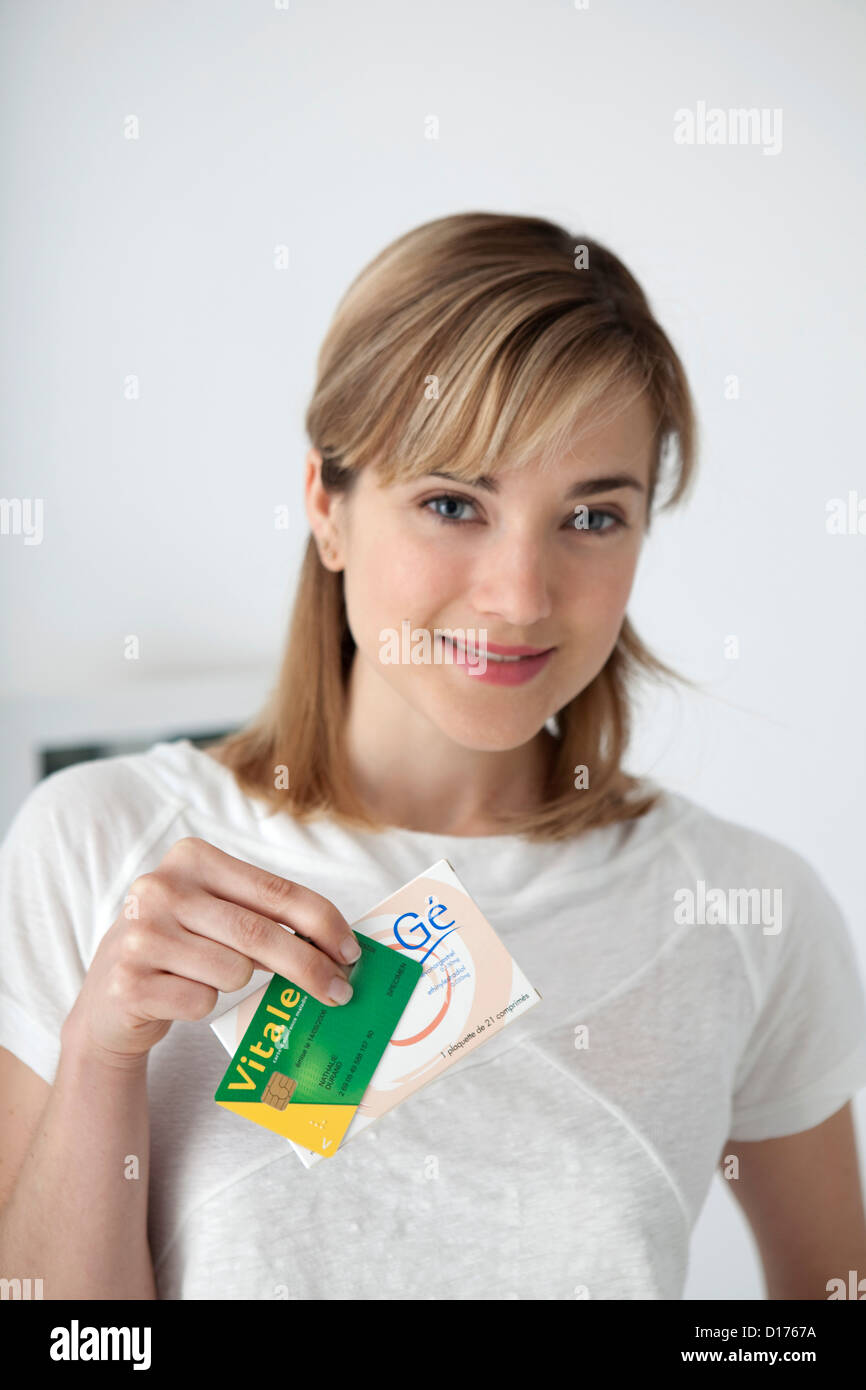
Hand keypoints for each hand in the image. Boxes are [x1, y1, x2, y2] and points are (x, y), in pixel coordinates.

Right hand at [61, 837, 359, 1065]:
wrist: (109, 997)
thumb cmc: (181, 948)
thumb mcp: (216, 914)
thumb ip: (265, 917)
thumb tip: (335, 946)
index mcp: (191, 858)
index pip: (277, 891)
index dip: (323, 923)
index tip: (351, 952)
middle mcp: (160, 888)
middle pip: (261, 934)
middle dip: (309, 967)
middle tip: (339, 991)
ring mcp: (140, 935)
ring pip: (233, 972)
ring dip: (235, 984)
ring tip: (205, 975)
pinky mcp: (129, 982)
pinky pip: (201, 1001)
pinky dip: (200, 1005)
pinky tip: (176, 994)